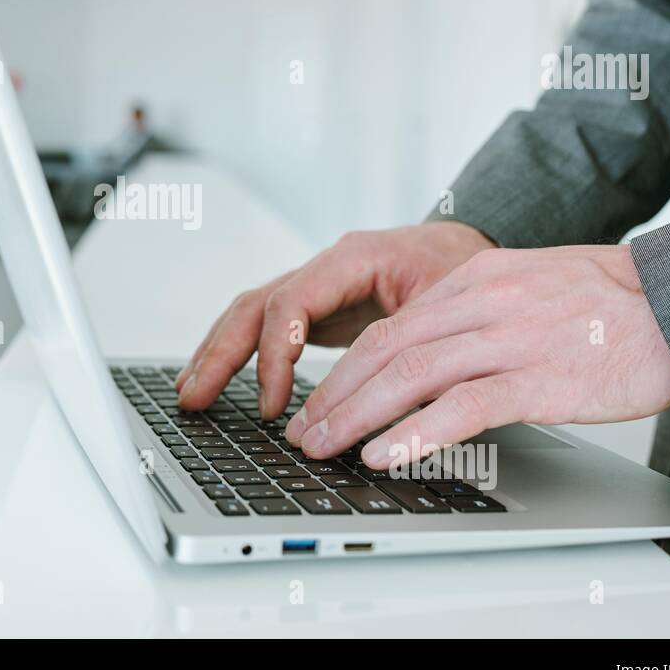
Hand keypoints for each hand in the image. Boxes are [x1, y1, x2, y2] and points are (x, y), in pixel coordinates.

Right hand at [175, 222, 494, 418]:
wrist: (479, 254)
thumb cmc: (472, 275)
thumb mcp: (455, 311)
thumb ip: (417, 356)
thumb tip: (392, 415)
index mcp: (356, 257)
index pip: (293, 300)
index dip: (275, 353)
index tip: (272, 404)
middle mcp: (328, 268)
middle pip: (256, 305)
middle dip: (220, 353)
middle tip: (194, 397)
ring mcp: (320, 287)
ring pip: (252, 314)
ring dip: (217, 353)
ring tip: (190, 394)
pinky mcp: (321, 309)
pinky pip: (267, 326)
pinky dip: (239, 353)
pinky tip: (219, 379)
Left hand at [289, 244, 669, 467]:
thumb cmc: (603, 302)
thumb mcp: (523, 285)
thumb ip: (471, 312)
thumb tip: (420, 351)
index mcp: (471, 281)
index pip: (388, 328)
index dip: (342, 369)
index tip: (315, 402)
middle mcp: (481, 303)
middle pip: (385, 350)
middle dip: (335, 396)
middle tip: (304, 432)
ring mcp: (508, 339)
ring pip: (411, 375)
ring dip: (358, 416)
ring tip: (326, 447)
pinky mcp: (539, 377)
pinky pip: (465, 406)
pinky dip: (418, 432)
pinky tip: (388, 454)